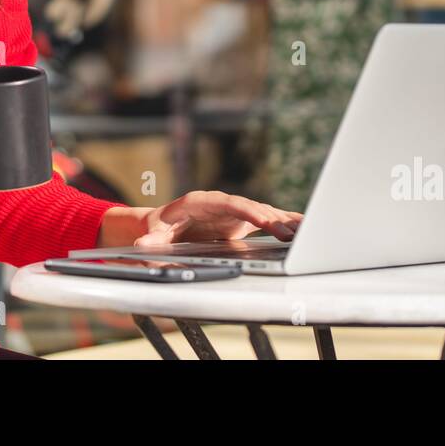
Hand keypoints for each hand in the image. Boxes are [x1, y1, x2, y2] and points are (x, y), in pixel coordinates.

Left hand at [133, 190, 302, 246]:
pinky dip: (281, 223)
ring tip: (303, 230)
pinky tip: (300, 228)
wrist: (162, 224)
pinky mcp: (239, 221)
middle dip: (270, 217)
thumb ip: (150, 239)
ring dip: (281, 221)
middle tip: (289, 231)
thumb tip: (141, 244)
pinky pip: (263, 220)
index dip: (246, 210)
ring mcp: (232, 212)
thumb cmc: (159, 227)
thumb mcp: (153, 233)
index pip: (228, 203)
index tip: (262, 219)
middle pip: (250, 206)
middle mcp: (221, 203)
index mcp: (201, 201)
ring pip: (261, 212)